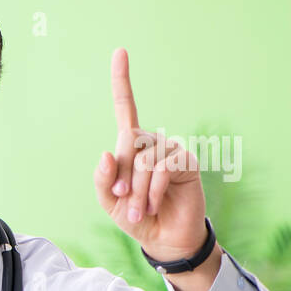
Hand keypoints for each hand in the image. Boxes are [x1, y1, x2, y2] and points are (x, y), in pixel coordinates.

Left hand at [94, 48, 208, 261]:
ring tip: (140, 211)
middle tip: (123, 202)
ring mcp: (171, 149)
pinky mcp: (187, 161)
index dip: (122, 81)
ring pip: (143, 161)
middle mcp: (152, 142)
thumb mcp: (109, 201)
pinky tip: (154, 205)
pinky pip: (162, 169)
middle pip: (128, 145)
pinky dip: (152, 191)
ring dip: (137, 191)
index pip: (126, 109)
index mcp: (131, 147)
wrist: (164, 239)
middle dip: (122, 178)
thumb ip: (103, 179)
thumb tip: (106, 152)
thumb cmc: (135, 217)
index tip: (120, 51)